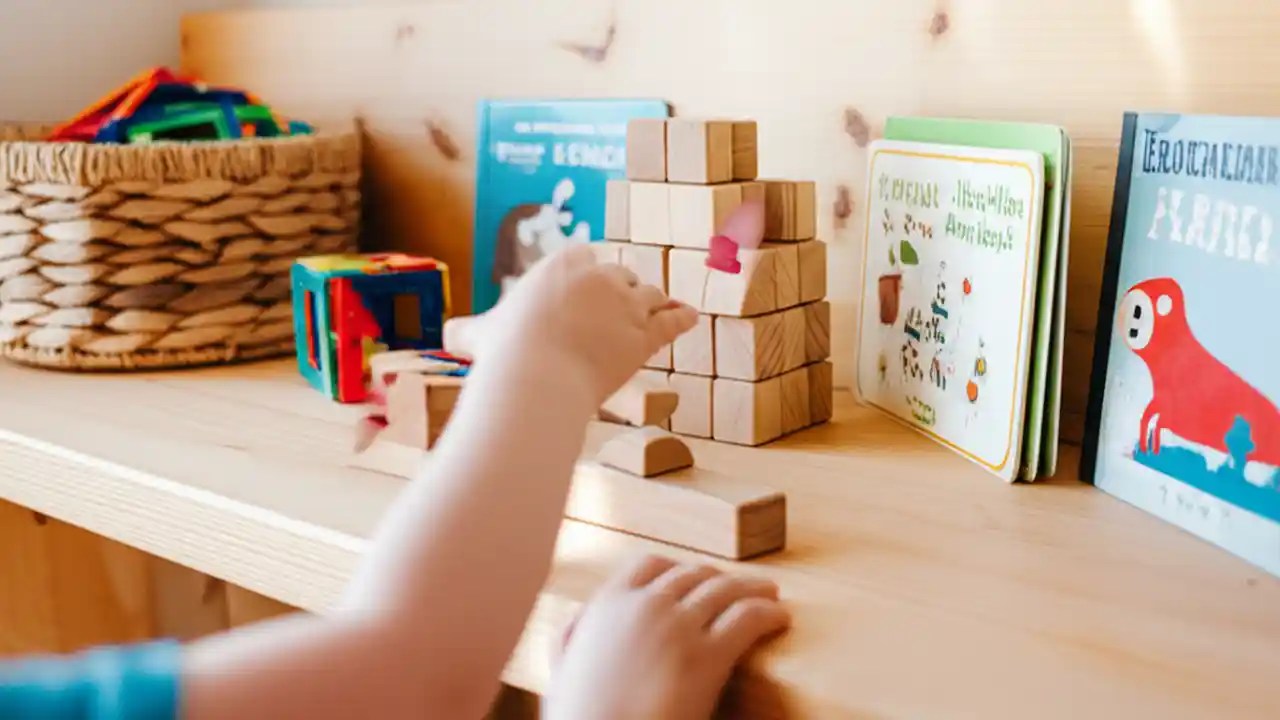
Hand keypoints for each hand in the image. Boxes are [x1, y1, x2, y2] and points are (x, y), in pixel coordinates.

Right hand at [446, 244, 696, 404]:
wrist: (536, 377)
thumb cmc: (505, 354)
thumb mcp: (480, 334)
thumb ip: (469, 329)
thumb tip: (447, 335)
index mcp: (563, 263)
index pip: (585, 257)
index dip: (586, 276)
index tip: (584, 290)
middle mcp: (601, 276)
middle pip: (621, 275)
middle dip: (620, 291)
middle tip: (617, 309)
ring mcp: (628, 304)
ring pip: (650, 294)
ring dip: (652, 303)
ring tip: (657, 310)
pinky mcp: (647, 334)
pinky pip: (673, 319)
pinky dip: (683, 317)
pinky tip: (691, 316)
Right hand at [543, 555, 790, 719]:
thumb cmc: (582, 718)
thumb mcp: (561, 672)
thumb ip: (569, 640)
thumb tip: (577, 620)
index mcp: (607, 606)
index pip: (649, 564)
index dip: (677, 568)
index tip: (692, 576)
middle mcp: (645, 605)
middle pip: (693, 574)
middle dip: (718, 579)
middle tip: (737, 588)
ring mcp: (678, 626)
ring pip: (725, 590)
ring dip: (752, 588)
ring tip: (769, 594)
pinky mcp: (709, 655)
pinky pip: (748, 618)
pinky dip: (768, 612)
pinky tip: (780, 619)